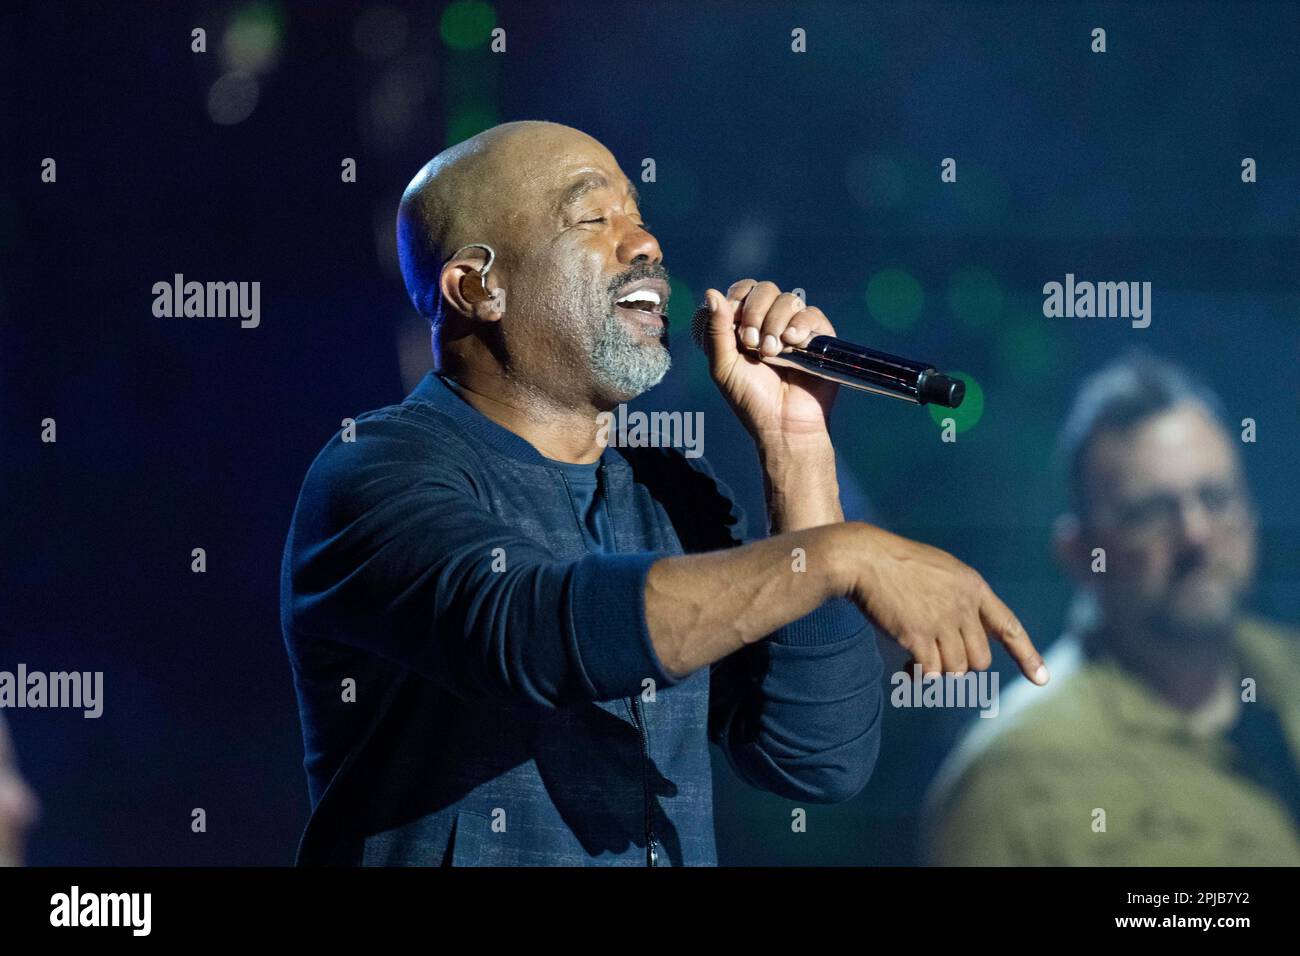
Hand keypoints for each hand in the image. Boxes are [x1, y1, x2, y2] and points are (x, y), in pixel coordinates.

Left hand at [698, 280, 839, 441]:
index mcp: (745, 325)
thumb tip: (711, 292)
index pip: (743, 290)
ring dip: (775, 323)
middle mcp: (771, 322)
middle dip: (756, 312)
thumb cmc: (750, 399)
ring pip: (788, 300)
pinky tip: (792, 342)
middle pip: (765, 289)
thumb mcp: (723, 366)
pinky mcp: (819, 337)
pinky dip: (800, 325)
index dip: (739, 300)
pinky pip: (811, 314)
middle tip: (752, 342)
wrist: (783, 424)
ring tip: (771, 353)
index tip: (736, 327)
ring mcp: (796, 328)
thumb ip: (716, 330)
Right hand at [845, 523, 1049, 683]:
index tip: (1042, 680)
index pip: (1008, 626)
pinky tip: (906, 669)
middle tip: (938, 659)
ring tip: (916, 663)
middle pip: (980, 659)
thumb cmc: (896, 563)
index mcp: (973, 587)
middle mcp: (963, 605)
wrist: (864, 557)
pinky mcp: (918, 635)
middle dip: (961, 665)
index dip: (1027, 655)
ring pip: (957, 669)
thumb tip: (965, 639)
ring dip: (938, 672)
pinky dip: (920, 677)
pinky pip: (931, 672)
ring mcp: (941, 621)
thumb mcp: (941, 570)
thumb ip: (960, 598)